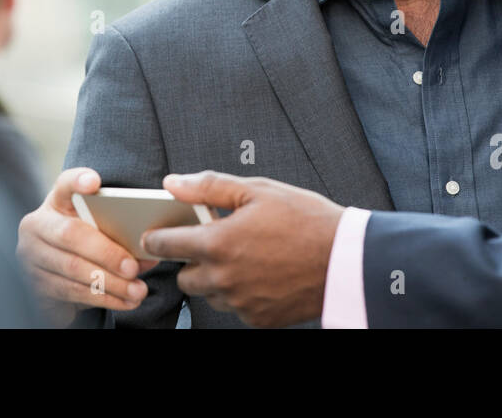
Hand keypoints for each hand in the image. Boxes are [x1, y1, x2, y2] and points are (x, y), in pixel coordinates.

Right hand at [16, 167, 157, 323]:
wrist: (58, 277)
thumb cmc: (86, 245)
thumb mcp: (99, 233)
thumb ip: (121, 236)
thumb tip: (148, 255)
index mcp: (56, 203)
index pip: (64, 184)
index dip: (77, 181)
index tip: (94, 182)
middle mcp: (37, 226)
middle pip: (71, 234)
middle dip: (106, 253)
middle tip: (133, 267)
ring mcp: (30, 257)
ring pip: (73, 269)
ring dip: (110, 283)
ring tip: (137, 291)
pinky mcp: (34, 285)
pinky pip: (71, 292)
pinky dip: (102, 298)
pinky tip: (123, 301)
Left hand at [141, 171, 343, 327]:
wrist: (346, 260)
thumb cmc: (305, 219)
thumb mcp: (258, 191)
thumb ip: (209, 187)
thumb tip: (172, 183)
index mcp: (218, 243)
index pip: (165, 245)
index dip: (157, 238)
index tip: (155, 235)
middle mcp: (223, 279)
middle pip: (184, 277)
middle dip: (192, 260)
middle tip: (215, 244)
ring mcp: (240, 303)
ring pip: (210, 294)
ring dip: (217, 279)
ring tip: (246, 257)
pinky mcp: (258, 319)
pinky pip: (236, 307)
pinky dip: (242, 294)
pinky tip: (263, 274)